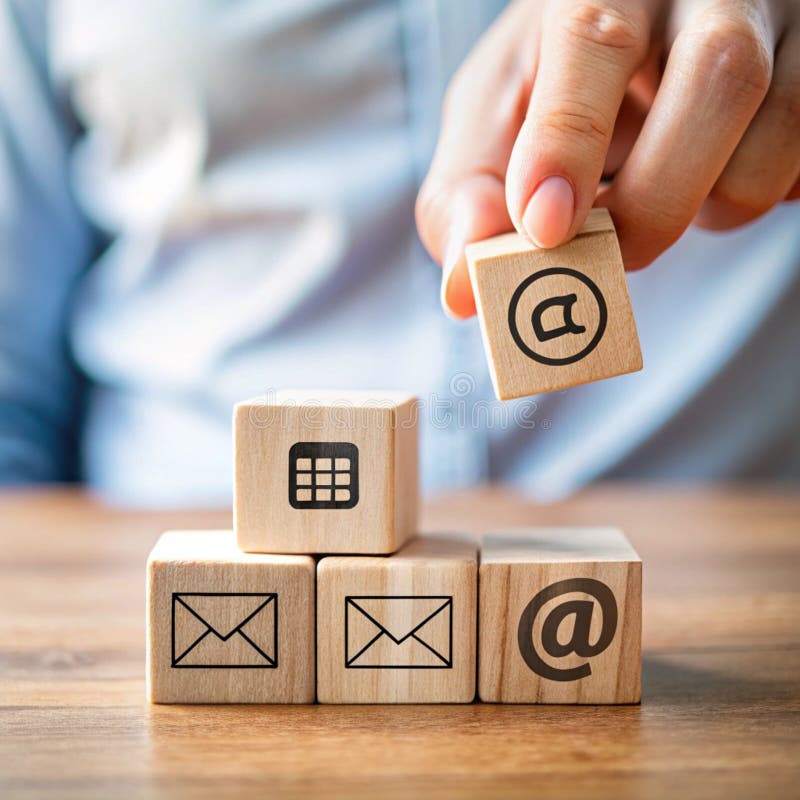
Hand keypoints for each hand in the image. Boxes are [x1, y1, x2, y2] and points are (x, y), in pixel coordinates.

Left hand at [416, 0, 799, 317]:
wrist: (647, 36)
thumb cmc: (556, 83)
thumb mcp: (495, 119)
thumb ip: (467, 196)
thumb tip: (463, 288)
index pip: (592, 40)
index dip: (566, 142)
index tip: (544, 227)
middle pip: (717, 81)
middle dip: (652, 203)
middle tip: (607, 251)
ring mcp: (785, 21)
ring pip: (775, 141)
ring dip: (709, 207)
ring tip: (664, 187)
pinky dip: (750, 198)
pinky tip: (711, 169)